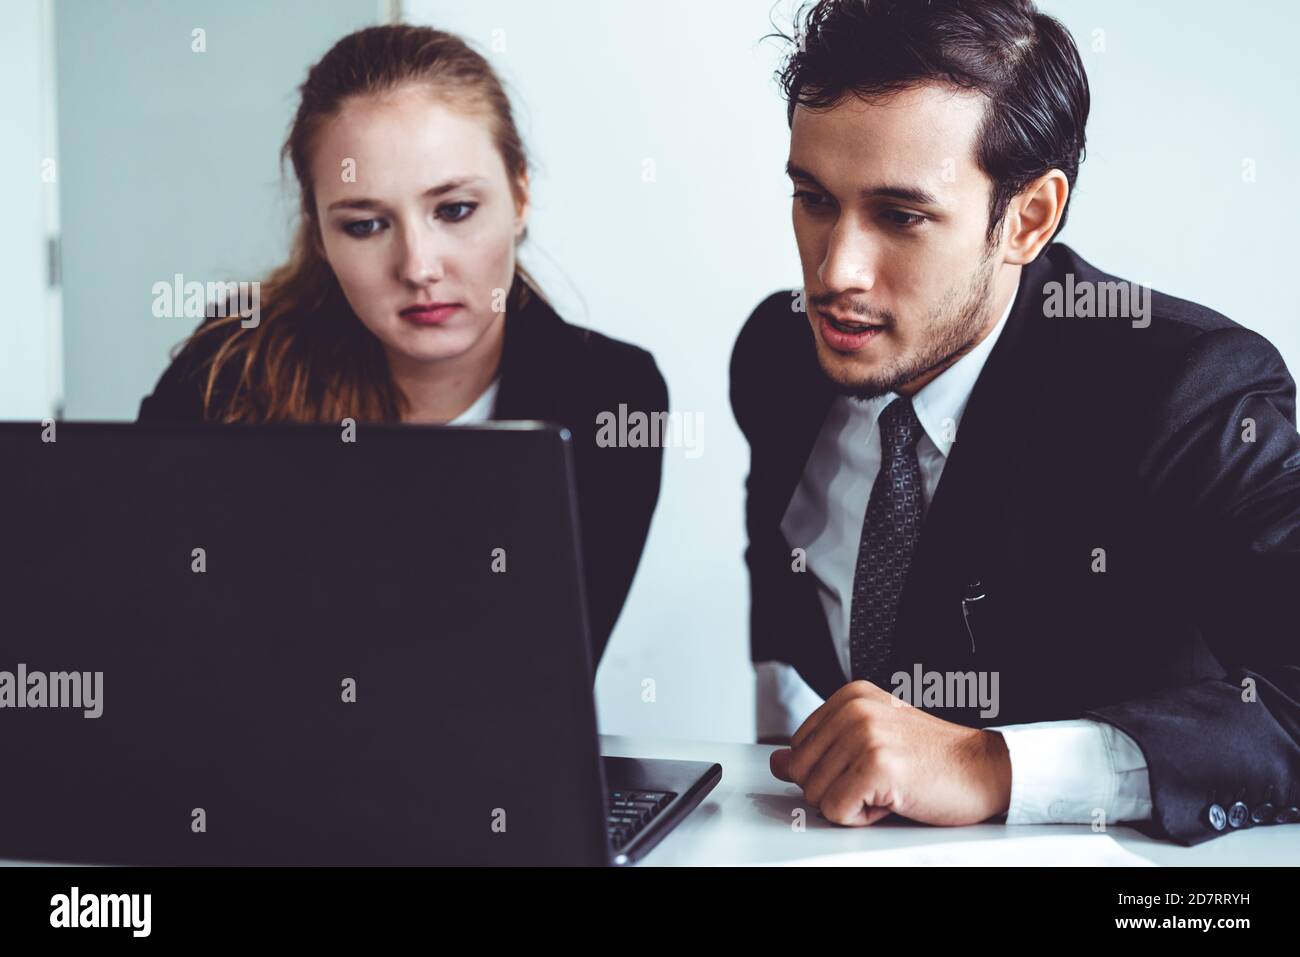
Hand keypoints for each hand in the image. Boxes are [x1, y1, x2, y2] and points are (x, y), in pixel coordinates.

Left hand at [770, 680, 1011, 826]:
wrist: (985, 769)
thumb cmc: (933, 760)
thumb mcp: (871, 742)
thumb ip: (822, 750)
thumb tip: (776, 762)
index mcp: (849, 697)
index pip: (799, 748)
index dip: (831, 771)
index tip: (869, 766)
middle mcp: (853, 709)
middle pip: (801, 772)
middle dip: (837, 789)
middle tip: (881, 780)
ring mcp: (864, 735)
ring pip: (816, 794)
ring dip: (853, 804)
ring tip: (890, 787)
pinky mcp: (875, 765)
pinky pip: (837, 811)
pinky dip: (863, 818)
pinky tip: (893, 799)